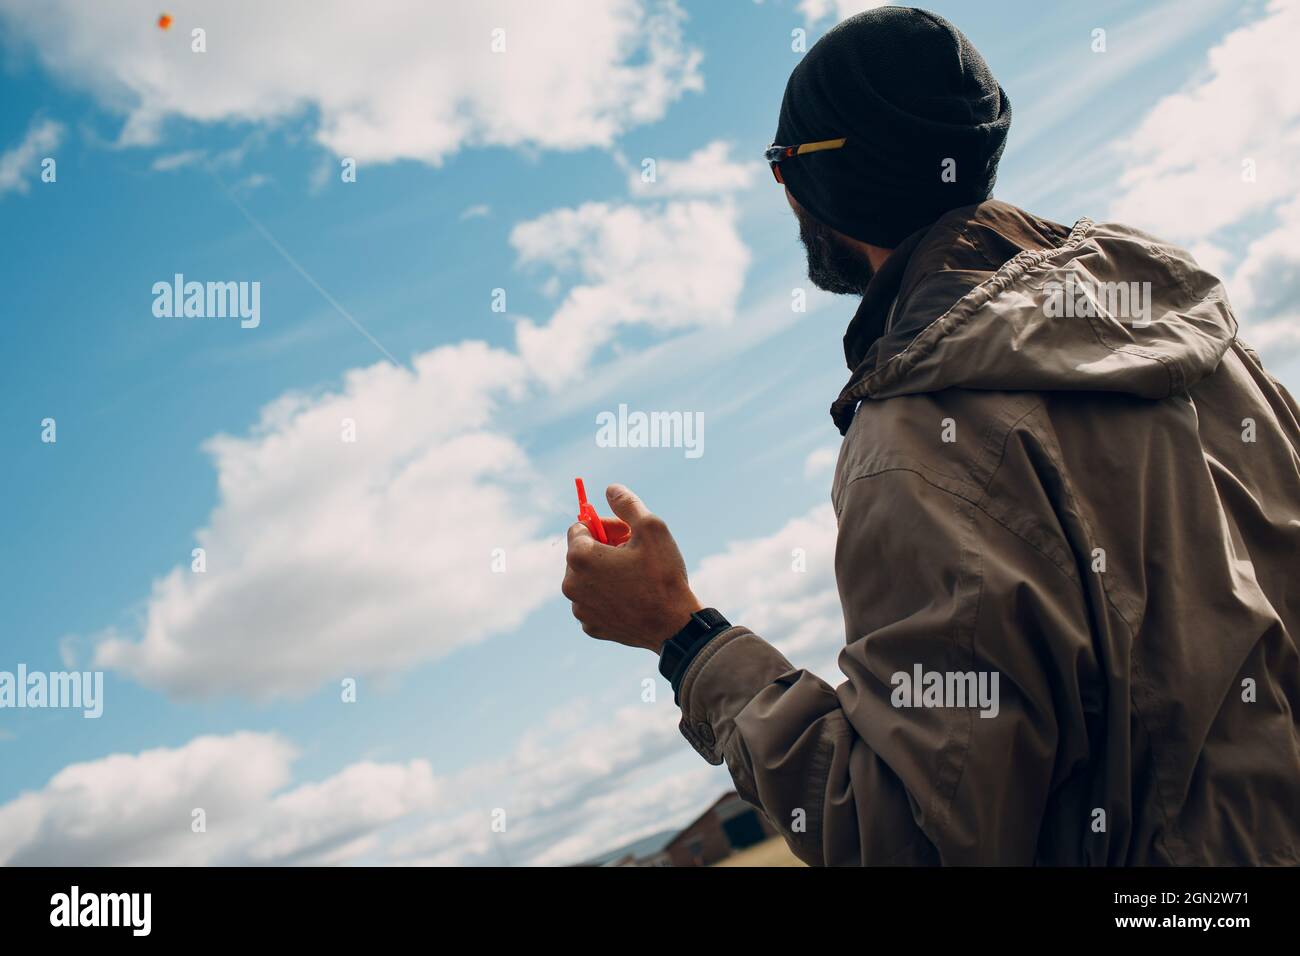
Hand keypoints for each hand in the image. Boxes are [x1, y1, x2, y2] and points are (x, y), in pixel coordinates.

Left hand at [562, 484, 702, 652]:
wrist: (675, 626)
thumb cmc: (663, 576)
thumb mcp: (651, 528)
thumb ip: (627, 504)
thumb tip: (610, 489)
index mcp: (580, 557)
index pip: (580, 526)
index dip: (605, 526)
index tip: (627, 535)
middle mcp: (570, 584)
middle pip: (582, 553)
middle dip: (605, 549)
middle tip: (635, 555)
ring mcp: (579, 608)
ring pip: (588, 578)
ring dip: (606, 573)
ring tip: (636, 578)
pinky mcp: (590, 626)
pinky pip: (594, 602)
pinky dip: (608, 597)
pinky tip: (632, 599)